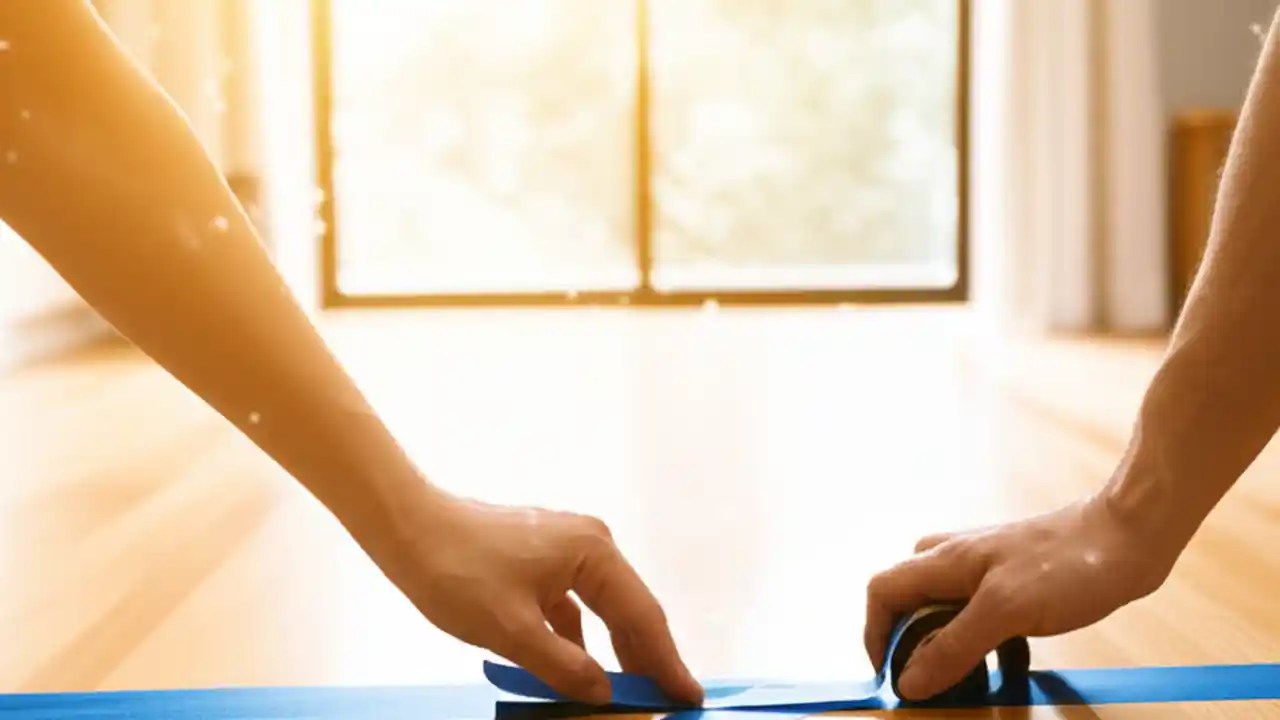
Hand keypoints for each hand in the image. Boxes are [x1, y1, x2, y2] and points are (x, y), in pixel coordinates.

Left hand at [371, 492, 702, 705]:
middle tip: (667, 702)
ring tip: (630, 694)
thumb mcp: (513, 631)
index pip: (643, 617)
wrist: (406, 528)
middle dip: (645, 659)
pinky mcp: (540, 560)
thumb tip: (605, 695)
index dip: (667, 663)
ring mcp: (565, 549)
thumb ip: (565, 667)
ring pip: (601, 611)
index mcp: (594, 553)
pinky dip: (579, 640)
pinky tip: (578, 670)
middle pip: (628, 612)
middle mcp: (590, 544)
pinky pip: (573, 607)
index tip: (690, 698)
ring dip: (611, 652)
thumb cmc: (458, 572)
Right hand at [863, 495, 1179, 699]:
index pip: (882, 592)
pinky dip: (984, 640)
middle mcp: (954, 560)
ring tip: (969, 675)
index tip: (893, 674)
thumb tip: (907, 681)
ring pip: (943, 610)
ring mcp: (983, 568)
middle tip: (933, 681)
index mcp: (942, 560)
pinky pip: (979, 613)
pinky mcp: (1011, 579)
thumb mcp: (1005, 612)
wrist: (1129, 536)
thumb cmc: (1069, 564)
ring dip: (948, 645)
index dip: (876, 634)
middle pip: (908, 603)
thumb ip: (953, 645)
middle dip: (912, 645)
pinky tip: (1009, 659)